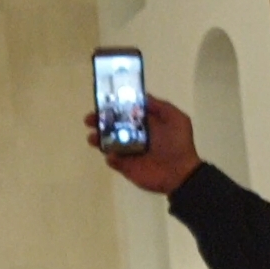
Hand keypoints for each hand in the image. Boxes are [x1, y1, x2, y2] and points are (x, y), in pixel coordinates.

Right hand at [85, 96, 201, 194]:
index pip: (125, 112)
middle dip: (99, 121)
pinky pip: (113, 161)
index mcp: (144, 123)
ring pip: (108, 143)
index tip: (103, 103)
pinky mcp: (125, 167)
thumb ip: (159, 106)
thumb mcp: (175, 118)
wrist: (180, 172)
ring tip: (92, 137)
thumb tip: (142, 96)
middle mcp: (134, 135)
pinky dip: (110, 157)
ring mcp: (128, 152)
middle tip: (89, 120)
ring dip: (98, 139)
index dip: (113, 107)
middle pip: (112, 126)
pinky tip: (112, 155)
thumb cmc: (178, 143)